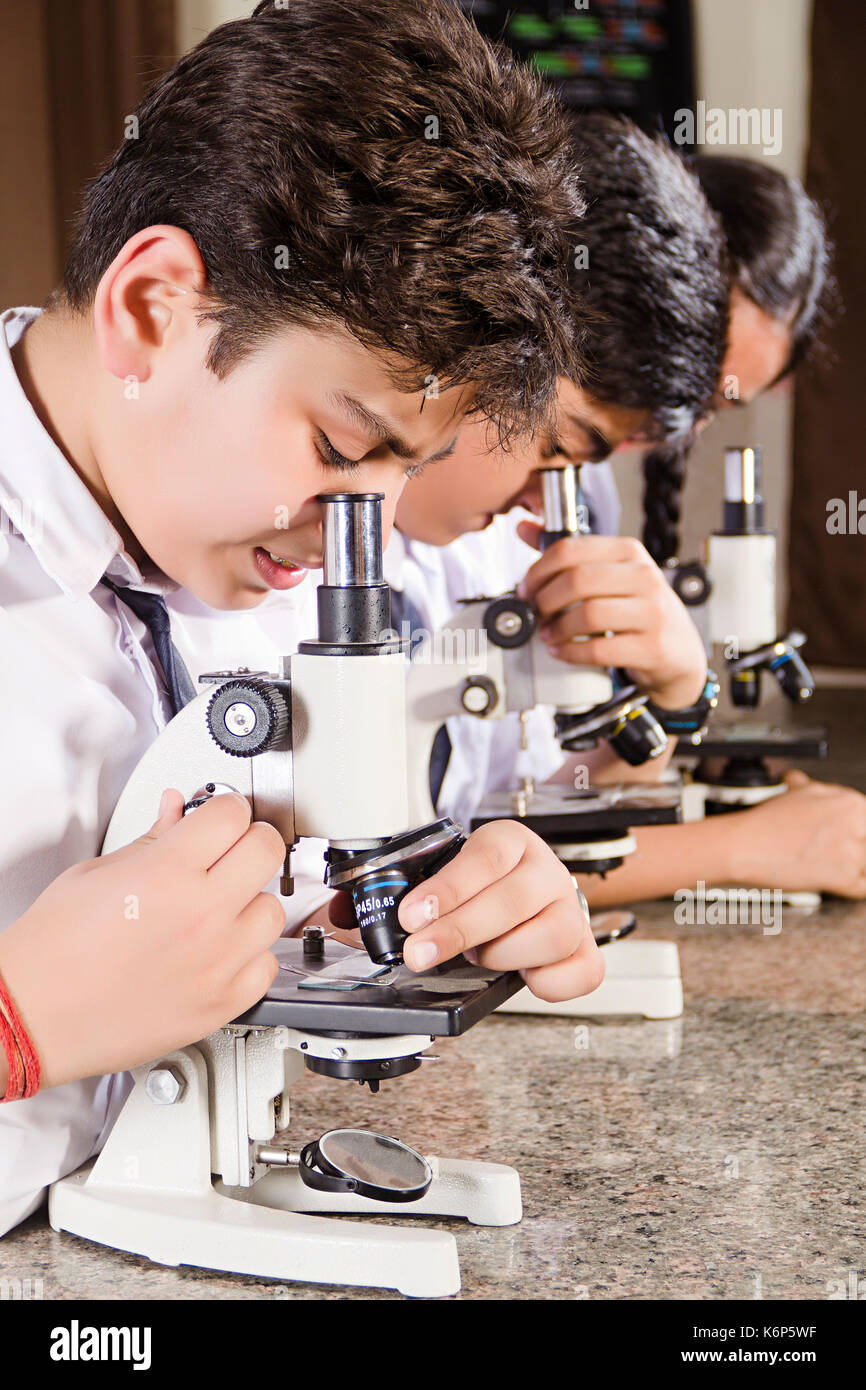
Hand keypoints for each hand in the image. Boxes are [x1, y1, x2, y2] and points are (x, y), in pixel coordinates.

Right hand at [0, 791, 286, 1088]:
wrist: (33, 1016)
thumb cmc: (53, 951)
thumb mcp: (96, 873)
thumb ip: (151, 837)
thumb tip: (178, 808)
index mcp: (167, 872)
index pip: (233, 813)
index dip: (224, 810)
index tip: (219, 818)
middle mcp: (200, 915)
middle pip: (266, 850)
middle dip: (248, 842)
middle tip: (230, 851)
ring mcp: (216, 961)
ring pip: (273, 908)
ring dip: (251, 901)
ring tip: (220, 907)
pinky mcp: (221, 1003)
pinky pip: (266, 964)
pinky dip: (251, 954)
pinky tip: (222, 949)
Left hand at [345, 820, 601, 1002]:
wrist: (524, 895)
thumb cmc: (479, 887)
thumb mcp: (438, 873)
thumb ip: (391, 889)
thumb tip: (347, 911)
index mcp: (509, 842)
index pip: (486, 857)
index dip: (449, 888)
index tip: (412, 914)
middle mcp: (545, 872)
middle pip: (514, 899)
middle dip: (458, 931)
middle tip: (419, 953)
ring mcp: (569, 911)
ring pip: (552, 933)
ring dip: (503, 953)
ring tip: (477, 956)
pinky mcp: (582, 950)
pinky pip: (581, 970)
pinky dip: (549, 982)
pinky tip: (518, 975)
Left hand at [516, 523, 705, 708]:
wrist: (680, 651)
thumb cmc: (639, 609)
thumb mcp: (611, 574)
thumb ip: (568, 554)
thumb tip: (524, 527)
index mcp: (630, 552)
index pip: (571, 549)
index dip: (538, 570)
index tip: (526, 588)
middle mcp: (645, 577)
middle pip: (577, 580)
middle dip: (545, 600)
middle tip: (535, 613)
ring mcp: (652, 612)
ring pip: (588, 615)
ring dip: (557, 628)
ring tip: (548, 634)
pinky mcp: (652, 647)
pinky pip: (598, 649)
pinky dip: (570, 652)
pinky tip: (562, 650)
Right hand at [728, 771, 865, 896]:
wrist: (746, 845)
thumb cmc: (768, 821)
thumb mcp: (799, 792)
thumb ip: (821, 791)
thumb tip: (816, 787)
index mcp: (851, 803)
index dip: (856, 829)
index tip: (847, 834)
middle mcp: (856, 826)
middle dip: (857, 846)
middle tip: (836, 849)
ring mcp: (851, 853)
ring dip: (856, 866)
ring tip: (834, 863)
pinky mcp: (843, 879)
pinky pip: (863, 887)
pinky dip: (854, 886)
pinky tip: (839, 880)